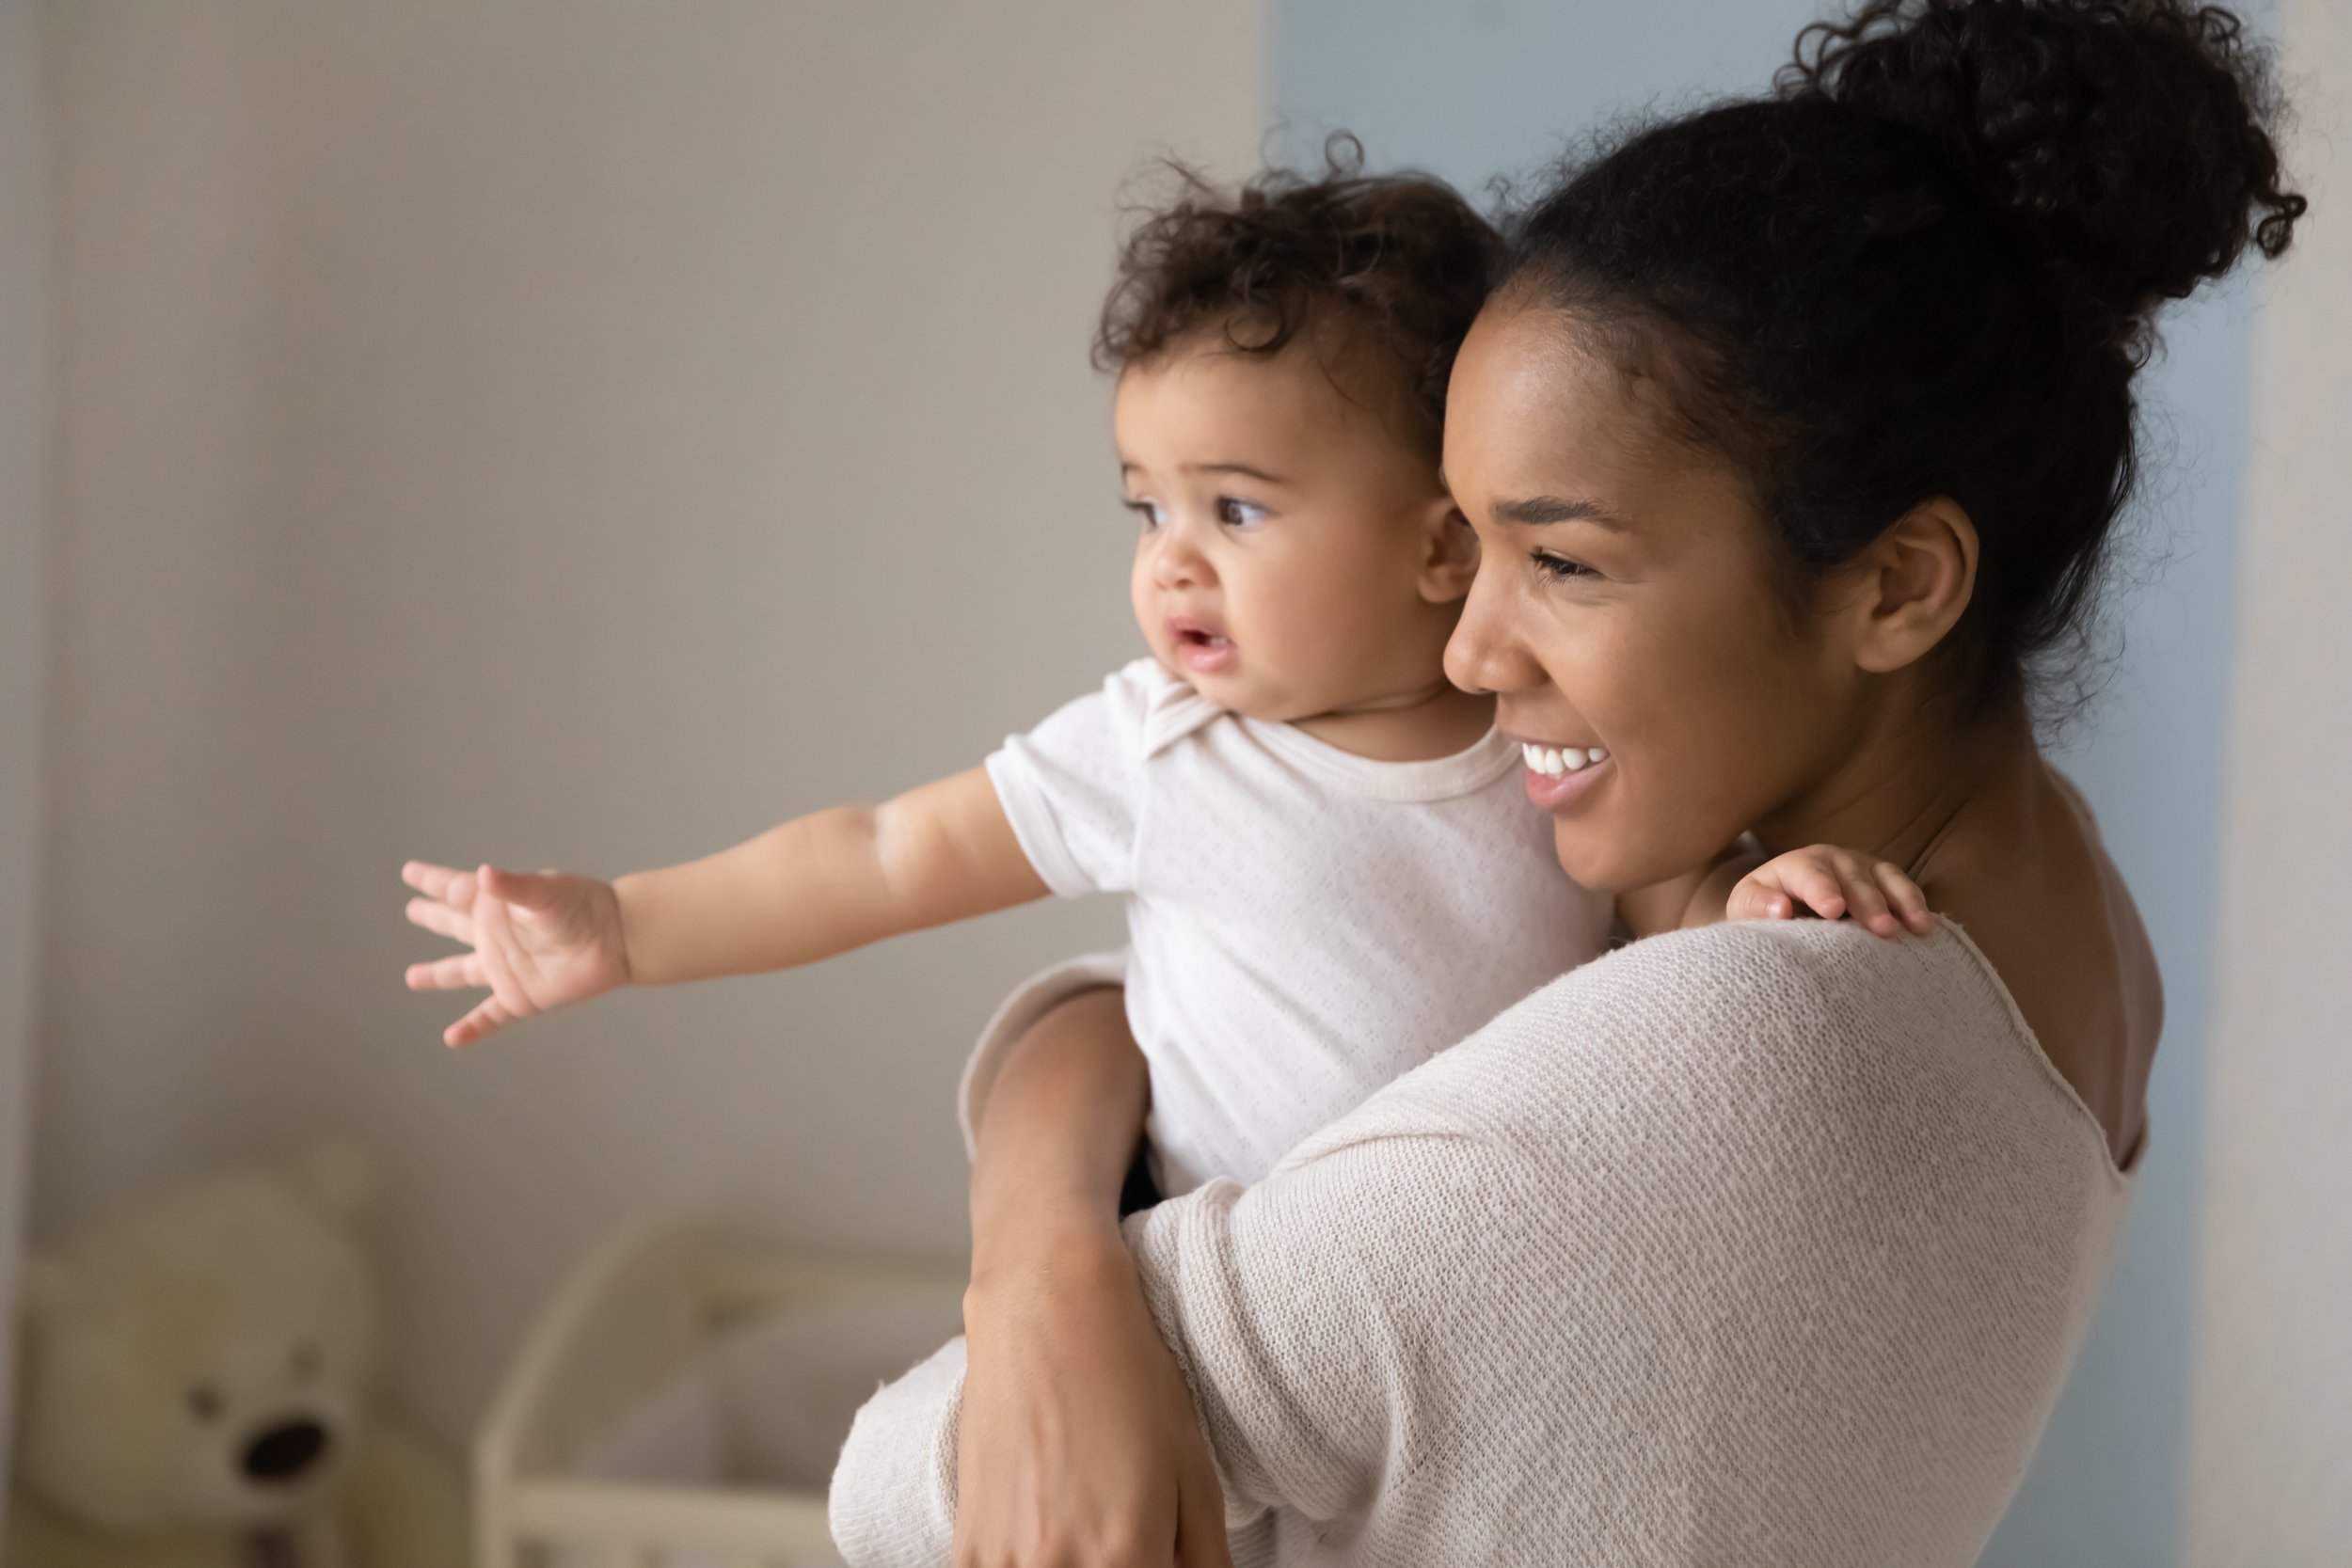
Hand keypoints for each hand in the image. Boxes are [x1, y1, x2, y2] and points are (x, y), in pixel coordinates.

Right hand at [400, 860, 630, 1045]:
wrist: (618, 940)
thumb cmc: (584, 907)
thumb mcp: (546, 892)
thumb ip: (514, 886)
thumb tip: (483, 874)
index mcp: (498, 907)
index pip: (457, 891)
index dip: (433, 881)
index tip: (410, 872)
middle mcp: (496, 936)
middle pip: (455, 925)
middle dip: (434, 916)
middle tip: (413, 909)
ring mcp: (506, 968)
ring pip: (462, 972)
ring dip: (437, 974)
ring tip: (413, 977)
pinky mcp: (520, 997)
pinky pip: (489, 1016)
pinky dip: (472, 1029)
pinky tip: (452, 1039)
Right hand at [956, 1228, 1233, 1567]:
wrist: (1047, 1314)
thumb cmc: (1131, 1383)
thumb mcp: (1195, 1476)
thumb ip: (1205, 1563)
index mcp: (1126, 1557)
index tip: (1158, 1557)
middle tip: (1131, 1539)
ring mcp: (1005, 1562)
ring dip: (1075, 1567)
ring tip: (1091, 1527)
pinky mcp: (968, 1548)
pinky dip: (1030, 1567)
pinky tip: (1051, 1535)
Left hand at [1728, 844, 1934, 938]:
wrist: (1780, 909)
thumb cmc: (1763, 911)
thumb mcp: (1747, 909)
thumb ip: (1758, 907)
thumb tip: (1780, 910)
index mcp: (1793, 865)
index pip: (1808, 873)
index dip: (1822, 890)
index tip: (1834, 910)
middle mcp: (1830, 859)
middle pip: (1852, 876)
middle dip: (1869, 902)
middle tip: (1883, 929)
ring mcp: (1860, 867)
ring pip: (1885, 878)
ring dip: (1903, 902)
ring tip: (1917, 927)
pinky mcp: (1881, 880)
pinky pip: (1903, 888)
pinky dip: (1916, 905)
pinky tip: (1927, 928)